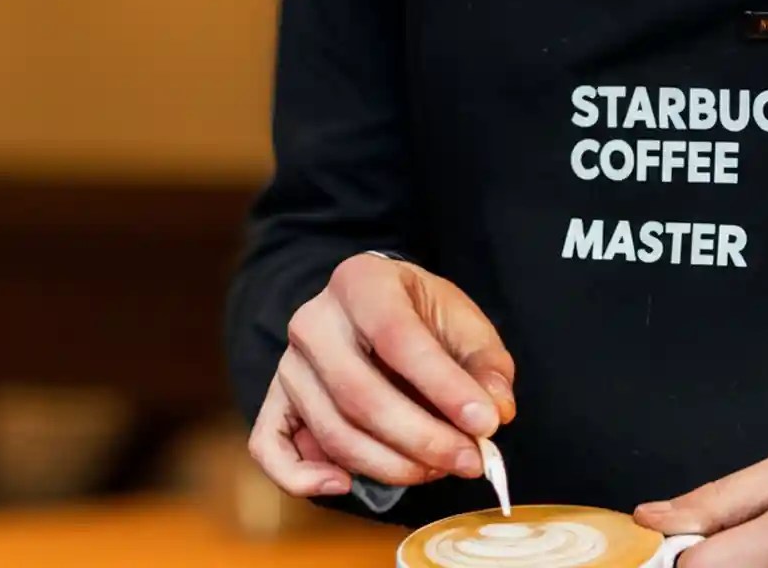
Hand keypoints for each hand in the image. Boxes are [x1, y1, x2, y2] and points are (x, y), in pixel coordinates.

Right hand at [248, 253, 515, 497]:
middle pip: (361, 395)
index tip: (485, 424)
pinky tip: (345, 485)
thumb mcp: (464, 322)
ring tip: (439, 468)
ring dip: (391, 465)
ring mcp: (288, 363)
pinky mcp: (275, 400)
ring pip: (334, 431)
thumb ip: (486, 365)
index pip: (399, 339)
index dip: (444, 387)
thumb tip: (496, 411)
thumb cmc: (420, 316)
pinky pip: (271, 448)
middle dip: (423, 439)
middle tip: (470, 461)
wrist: (371, 308)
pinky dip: (302, 477)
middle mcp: (314, 321)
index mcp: (362, 282)